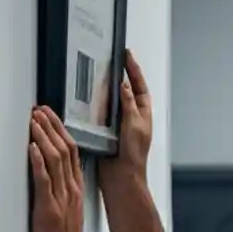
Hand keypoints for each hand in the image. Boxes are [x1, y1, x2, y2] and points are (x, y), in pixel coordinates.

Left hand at [29, 106, 90, 231]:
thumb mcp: (68, 209)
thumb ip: (63, 190)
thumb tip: (52, 173)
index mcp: (76, 188)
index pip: (72, 152)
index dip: (61, 131)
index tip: (50, 116)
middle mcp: (71, 188)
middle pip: (65, 150)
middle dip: (51, 127)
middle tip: (40, 110)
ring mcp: (61, 197)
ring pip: (55, 160)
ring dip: (43, 138)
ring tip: (34, 121)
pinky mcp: (48, 207)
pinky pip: (44, 180)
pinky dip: (37, 162)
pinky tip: (31, 147)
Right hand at [101, 48, 153, 183]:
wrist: (121, 176)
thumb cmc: (133, 155)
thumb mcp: (133, 124)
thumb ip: (128, 104)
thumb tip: (124, 85)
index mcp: (142, 113)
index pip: (139, 85)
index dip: (133, 69)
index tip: (127, 54)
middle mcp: (132, 116)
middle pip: (127, 89)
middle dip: (122, 74)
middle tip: (114, 59)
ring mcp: (120, 122)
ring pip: (113, 99)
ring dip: (107, 87)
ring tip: (101, 71)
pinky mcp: (107, 130)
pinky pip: (101, 111)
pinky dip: (97, 102)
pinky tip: (90, 95)